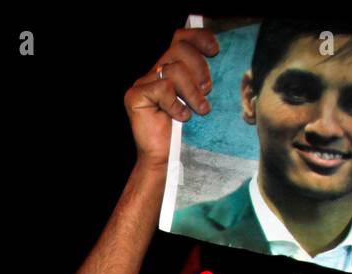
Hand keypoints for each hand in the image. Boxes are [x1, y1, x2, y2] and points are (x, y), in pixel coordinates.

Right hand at [125, 27, 217, 167]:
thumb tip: (216, 57)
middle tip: (207, 90)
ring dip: (192, 92)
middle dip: (199, 67)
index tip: (215, 51)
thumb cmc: (185, 131)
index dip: (199, 38)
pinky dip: (175, 104)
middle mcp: (154, 72)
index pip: (181, 38)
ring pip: (173, 70)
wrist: (166, 157)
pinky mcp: (135, 96)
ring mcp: (143, 83)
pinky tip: (181, 117)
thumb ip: (201, 77)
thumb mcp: (199, 98)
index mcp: (169, 67)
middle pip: (179, 49)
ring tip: (200, 109)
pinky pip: (163, 88)